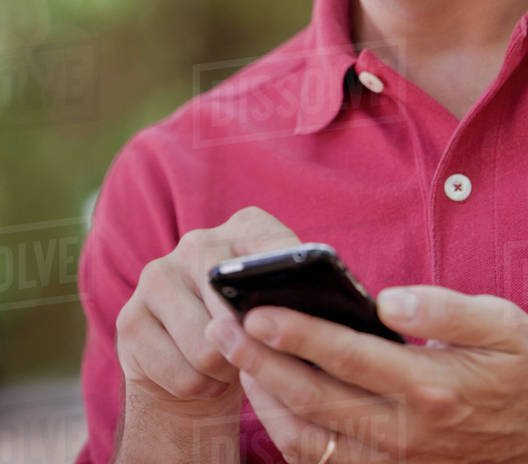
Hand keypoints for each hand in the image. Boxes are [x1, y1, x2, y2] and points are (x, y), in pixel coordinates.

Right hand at [116, 206, 300, 408]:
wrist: (192, 363)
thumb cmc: (251, 328)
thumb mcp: (278, 305)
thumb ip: (295, 297)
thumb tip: (308, 314)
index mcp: (245, 226)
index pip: (276, 252)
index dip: (288, 292)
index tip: (297, 320)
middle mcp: (197, 241)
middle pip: (234, 305)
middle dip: (251, 345)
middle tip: (257, 356)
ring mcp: (156, 276)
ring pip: (208, 348)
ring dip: (226, 373)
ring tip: (229, 365)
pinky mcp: (130, 319)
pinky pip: (184, 376)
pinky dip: (201, 390)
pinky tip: (203, 376)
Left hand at [205, 284, 527, 463]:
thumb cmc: (516, 368)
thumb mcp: (504, 323)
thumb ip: (446, 309)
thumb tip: (389, 299)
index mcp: (429, 385)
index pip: (347, 357)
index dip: (297, 334)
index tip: (256, 311)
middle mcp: (404, 431)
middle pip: (313, 398)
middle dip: (259, 362)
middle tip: (220, 328)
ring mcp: (391, 461)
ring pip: (307, 436)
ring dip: (263, 398)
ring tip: (233, 357)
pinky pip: (321, 461)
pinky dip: (284, 432)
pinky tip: (266, 397)